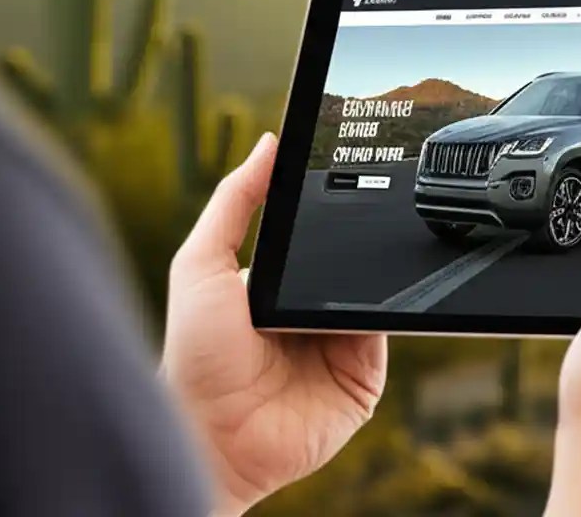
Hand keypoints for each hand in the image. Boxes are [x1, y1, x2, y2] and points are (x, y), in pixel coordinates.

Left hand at [161, 133, 386, 515]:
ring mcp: (341, 344)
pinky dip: (383, 315)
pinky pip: (387, 332)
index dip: (329, 205)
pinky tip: (362, 305)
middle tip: (367, 203)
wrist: (215, 435)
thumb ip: (233, 202)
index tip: (346, 164)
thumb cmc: (194, 358)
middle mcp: (311, 312)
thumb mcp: (199, 263)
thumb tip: (268, 145)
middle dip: (358, 238)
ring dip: (369, 278)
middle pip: (350, 260)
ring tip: (355, 263)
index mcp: (277, 284)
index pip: (315, 234)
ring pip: (374, 292)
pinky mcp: (365, 376)